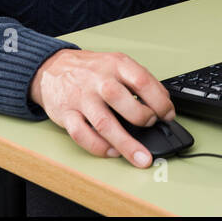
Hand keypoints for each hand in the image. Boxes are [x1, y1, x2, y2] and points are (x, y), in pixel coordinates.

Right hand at [29, 49, 174, 168]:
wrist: (52, 68)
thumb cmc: (90, 69)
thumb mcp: (117, 63)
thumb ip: (139, 80)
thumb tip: (164, 102)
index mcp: (116, 65)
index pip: (142, 81)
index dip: (160, 101)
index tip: (168, 115)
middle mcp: (98, 81)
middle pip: (123, 101)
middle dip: (143, 117)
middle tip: (152, 126)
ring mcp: (81, 98)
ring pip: (104, 123)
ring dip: (125, 143)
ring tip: (141, 156)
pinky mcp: (66, 114)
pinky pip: (82, 134)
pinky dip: (98, 147)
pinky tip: (112, 152)